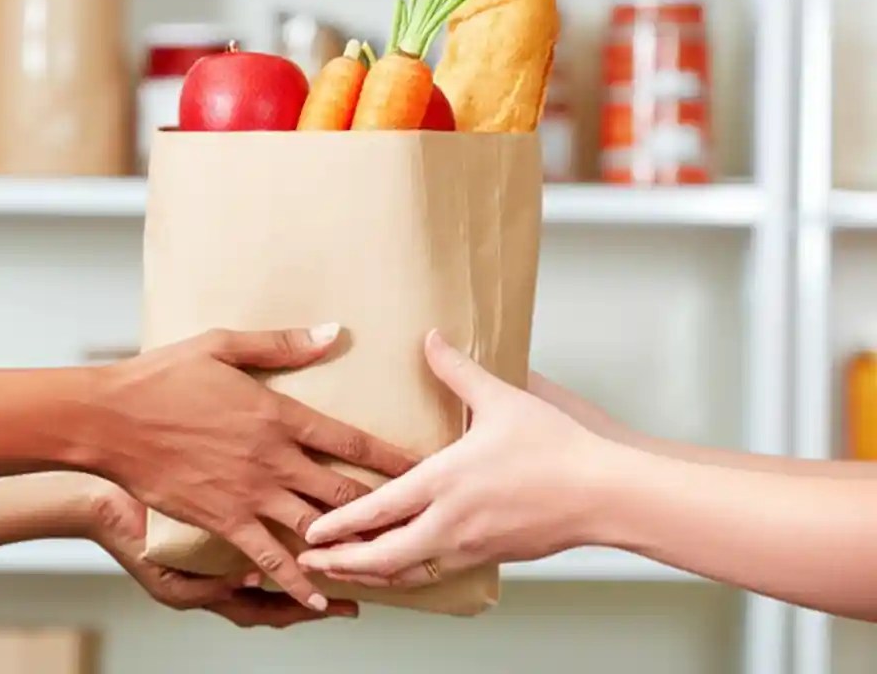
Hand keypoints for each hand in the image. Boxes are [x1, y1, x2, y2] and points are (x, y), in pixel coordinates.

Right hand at [90, 325, 417, 611]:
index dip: (393, 456)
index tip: (428, 466)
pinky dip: (298, 580)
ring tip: (389, 563)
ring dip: (353, 546)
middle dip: (387, 508)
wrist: (109, 420)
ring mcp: (250, 494)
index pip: (351, 439)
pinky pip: (269, 556)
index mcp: (278, 413)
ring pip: (316, 527)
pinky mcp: (223, 521)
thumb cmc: (161, 377)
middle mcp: (273, 458)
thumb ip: (282, 344)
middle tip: (423, 522)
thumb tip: (334, 332)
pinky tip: (320, 598)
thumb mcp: (223, 345)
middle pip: (344, 489)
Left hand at [296, 330, 614, 587]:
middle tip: (309, 561)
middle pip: (383, 554)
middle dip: (341, 561)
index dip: (340, 522)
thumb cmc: (557, 448)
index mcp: (446, 481)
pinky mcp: (489, 556)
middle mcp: (451, 521)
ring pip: (408, 571)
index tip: (311, 529)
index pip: (378, 508)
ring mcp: (470, 545)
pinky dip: (407, 575)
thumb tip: (432, 338)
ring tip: (341, 571)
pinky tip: (396, 570)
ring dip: (370, 573)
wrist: (605, 493)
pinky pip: (436, 572)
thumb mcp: (502, 399)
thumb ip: (458, 370)